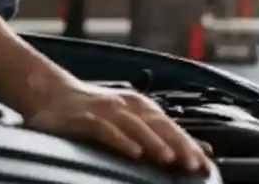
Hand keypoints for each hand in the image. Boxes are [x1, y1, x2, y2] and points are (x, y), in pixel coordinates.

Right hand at [23, 82, 209, 171]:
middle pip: (159, 126)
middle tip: (195, 165)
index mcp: (142, 107)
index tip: (206, 164)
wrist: (52, 94)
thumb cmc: (96, 112)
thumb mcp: (132, 120)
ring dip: (155, 143)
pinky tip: (133, 153)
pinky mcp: (85, 118)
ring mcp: (107, 110)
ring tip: (170, 160)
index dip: (190, 145)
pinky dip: (121, 140)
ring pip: (136, 127)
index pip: (171, 127)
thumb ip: (163, 135)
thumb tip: (202, 151)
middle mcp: (128, 106)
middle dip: (179, 145)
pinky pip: (106, 130)